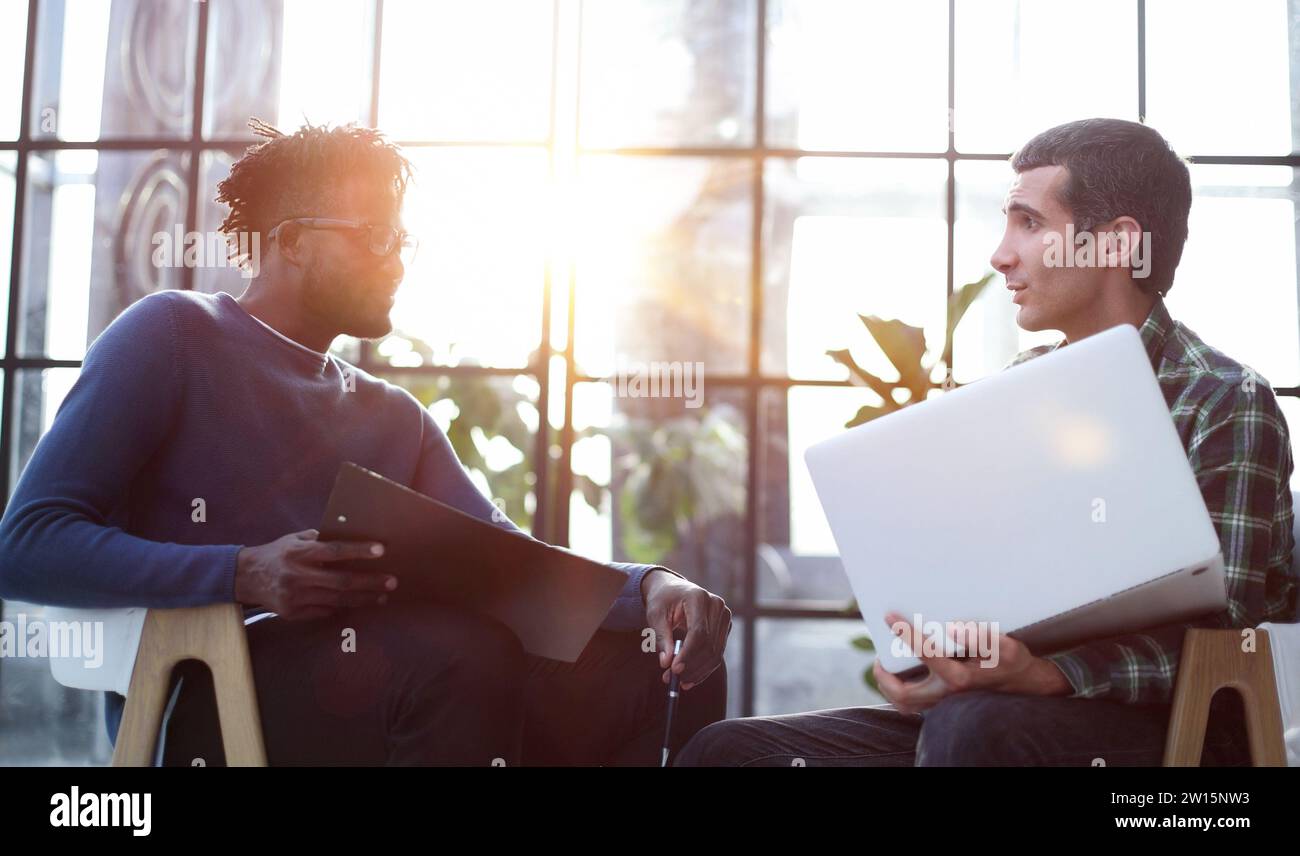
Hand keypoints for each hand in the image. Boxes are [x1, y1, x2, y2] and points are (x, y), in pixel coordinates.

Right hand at [234, 529, 396, 620]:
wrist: (245, 577)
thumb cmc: (277, 554)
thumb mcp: (295, 540)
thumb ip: (320, 539)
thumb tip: (352, 535)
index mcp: (299, 553)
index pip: (334, 551)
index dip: (358, 551)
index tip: (380, 550)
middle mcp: (297, 575)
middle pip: (341, 581)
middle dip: (370, 582)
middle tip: (392, 581)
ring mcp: (294, 597)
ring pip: (336, 601)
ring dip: (362, 599)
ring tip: (381, 596)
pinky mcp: (292, 614)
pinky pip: (324, 612)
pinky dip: (343, 608)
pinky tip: (359, 604)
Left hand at [642, 570, 730, 689]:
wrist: (672, 589)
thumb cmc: (662, 600)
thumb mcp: (655, 615)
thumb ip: (662, 638)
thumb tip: (666, 663)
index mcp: (699, 598)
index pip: (699, 632)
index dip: (688, 654)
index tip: (674, 670)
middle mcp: (717, 606)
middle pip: (709, 645)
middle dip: (691, 666)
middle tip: (672, 679)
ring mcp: (724, 616)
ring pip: (716, 653)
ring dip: (698, 671)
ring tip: (678, 681)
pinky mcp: (724, 628)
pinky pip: (717, 653)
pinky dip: (703, 668)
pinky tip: (689, 678)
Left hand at [872, 611, 1070, 714]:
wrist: (1025, 683)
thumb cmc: (1012, 661)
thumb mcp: (1006, 645)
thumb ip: (980, 635)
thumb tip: (953, 627)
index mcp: (960, 677)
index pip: (926, 654)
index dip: (906, 634)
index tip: (891, 618)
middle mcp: (948, 693)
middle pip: (903, 694)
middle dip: (883, 676)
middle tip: (877, 655)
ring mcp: (945, 701)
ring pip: (905, 704)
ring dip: (888, 687)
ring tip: (883, 664)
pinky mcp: (944, 702)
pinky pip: (913, 703)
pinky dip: (900, 690)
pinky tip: (898, 672)